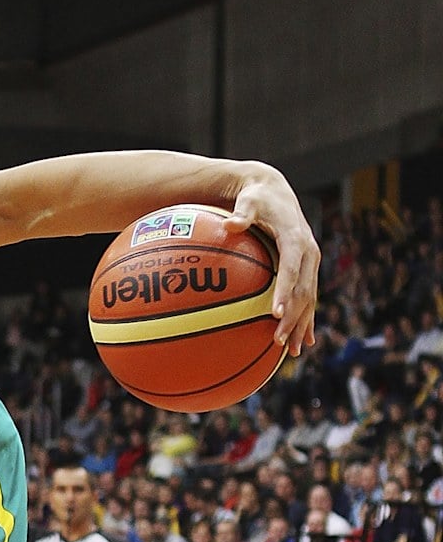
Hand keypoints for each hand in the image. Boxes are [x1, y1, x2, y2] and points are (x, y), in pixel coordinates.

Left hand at [223, 166, 320, 356]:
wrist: (274, 191)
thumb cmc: (256, 198)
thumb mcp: (249, 201)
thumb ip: (241, 213)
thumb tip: (229, 223)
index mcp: (296, 238)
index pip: (292, 269)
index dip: (285, 291)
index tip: (275, 313)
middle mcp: (309, 252)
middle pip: (305, 290)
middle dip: (293, 317)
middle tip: (278, 340)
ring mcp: (311, 262)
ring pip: (310, 298)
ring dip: (302, 324)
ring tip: (292, 350)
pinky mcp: (307, 268)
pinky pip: (307, 296)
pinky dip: (305, 318)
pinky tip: (301, 340)